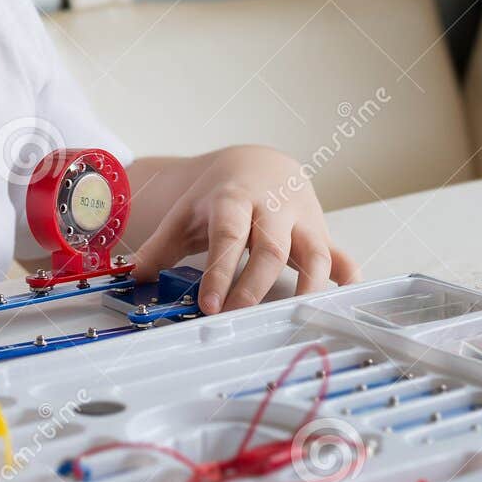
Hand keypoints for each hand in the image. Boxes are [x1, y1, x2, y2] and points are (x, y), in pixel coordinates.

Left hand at [131, 145, 359, 313]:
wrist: (259, 164)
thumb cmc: (220, 195)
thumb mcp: (187, 213)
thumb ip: (161, 246)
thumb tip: (134, 276)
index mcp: (234, 200)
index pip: (228, 235)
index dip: (220, 270)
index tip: (210, 305)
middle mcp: (272, 208)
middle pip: (271, 248)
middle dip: (256, 285)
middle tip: (237, 317)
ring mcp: (301, 219)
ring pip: (314, 251)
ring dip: (308, 285)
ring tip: (293, 317)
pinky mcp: (321, 232)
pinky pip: (340, 253)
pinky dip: (347, 276)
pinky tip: (347, 296)